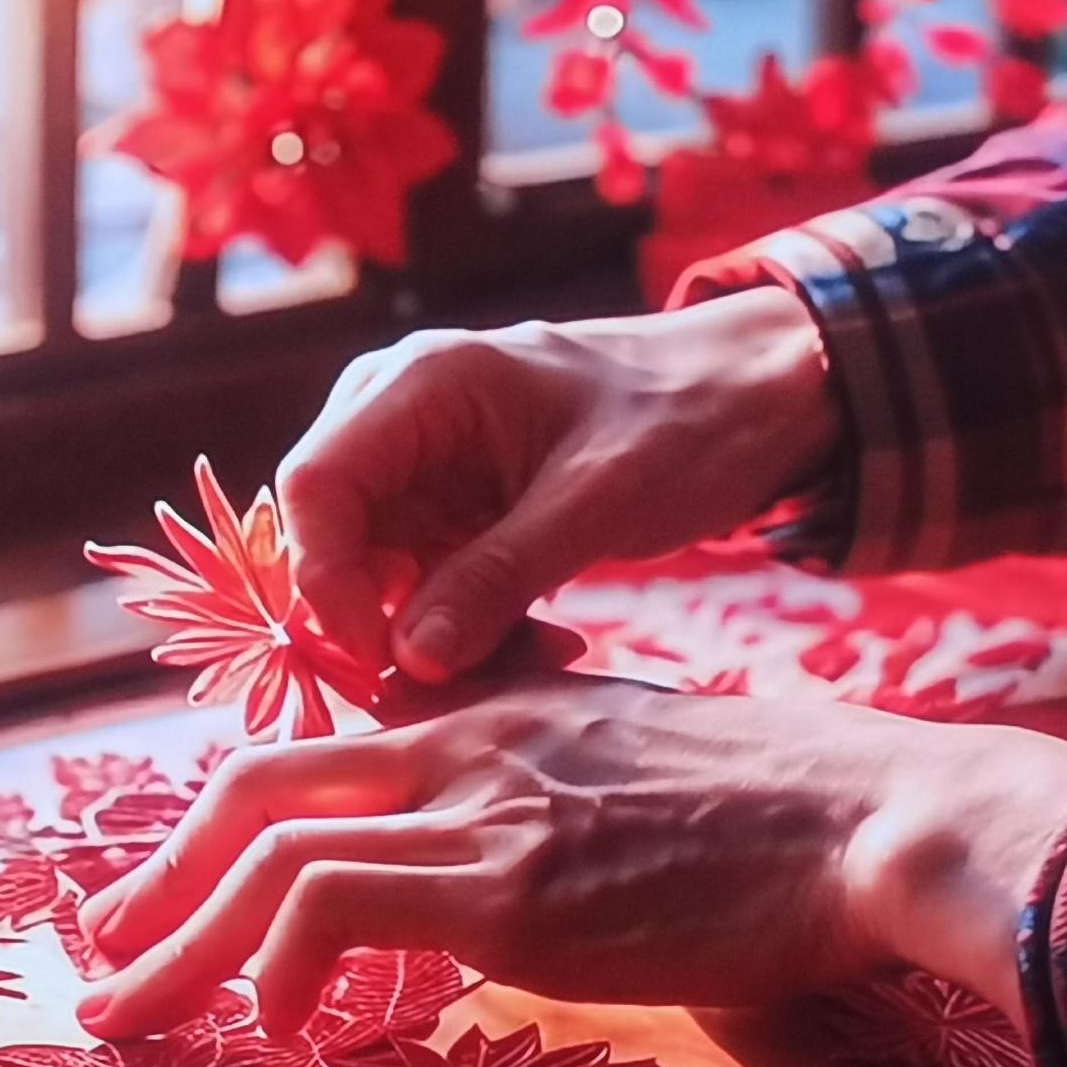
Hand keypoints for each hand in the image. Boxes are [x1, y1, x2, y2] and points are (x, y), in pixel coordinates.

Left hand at [72, 676, 1066, 1038]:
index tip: (190, 886)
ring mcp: (484, 806)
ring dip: (179, 941)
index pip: (330, 747)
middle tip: (100, 946)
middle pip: (258, 783)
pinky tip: (291, 1033)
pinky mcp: (508, 884)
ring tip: (127, 1014)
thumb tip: (533, 886)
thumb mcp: (654, 781)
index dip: (240, 820)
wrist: (878, 819)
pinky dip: (286, 968)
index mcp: (505, 711)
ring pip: (270, 848)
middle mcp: (473, 741)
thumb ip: (568, 812)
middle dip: (159, 874)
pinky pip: (335, 907)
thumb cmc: (800, 828)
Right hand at [279, 283, 840, 684]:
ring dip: (435, 636)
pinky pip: (425, 590)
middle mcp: (398, 420)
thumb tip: (408, 658)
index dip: (326, 581)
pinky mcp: (455, 516)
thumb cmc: (685, 418)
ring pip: (376, 577)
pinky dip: (470, 629)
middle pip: (330, 537)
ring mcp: (424, 471)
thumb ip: (498, 574)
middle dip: (381, 620)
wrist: (754, 400)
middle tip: (458, 682)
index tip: (384, 660)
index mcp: (418, 383)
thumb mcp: (598, 500)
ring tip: (534, 654)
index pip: (312, 485)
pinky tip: (543, 643)